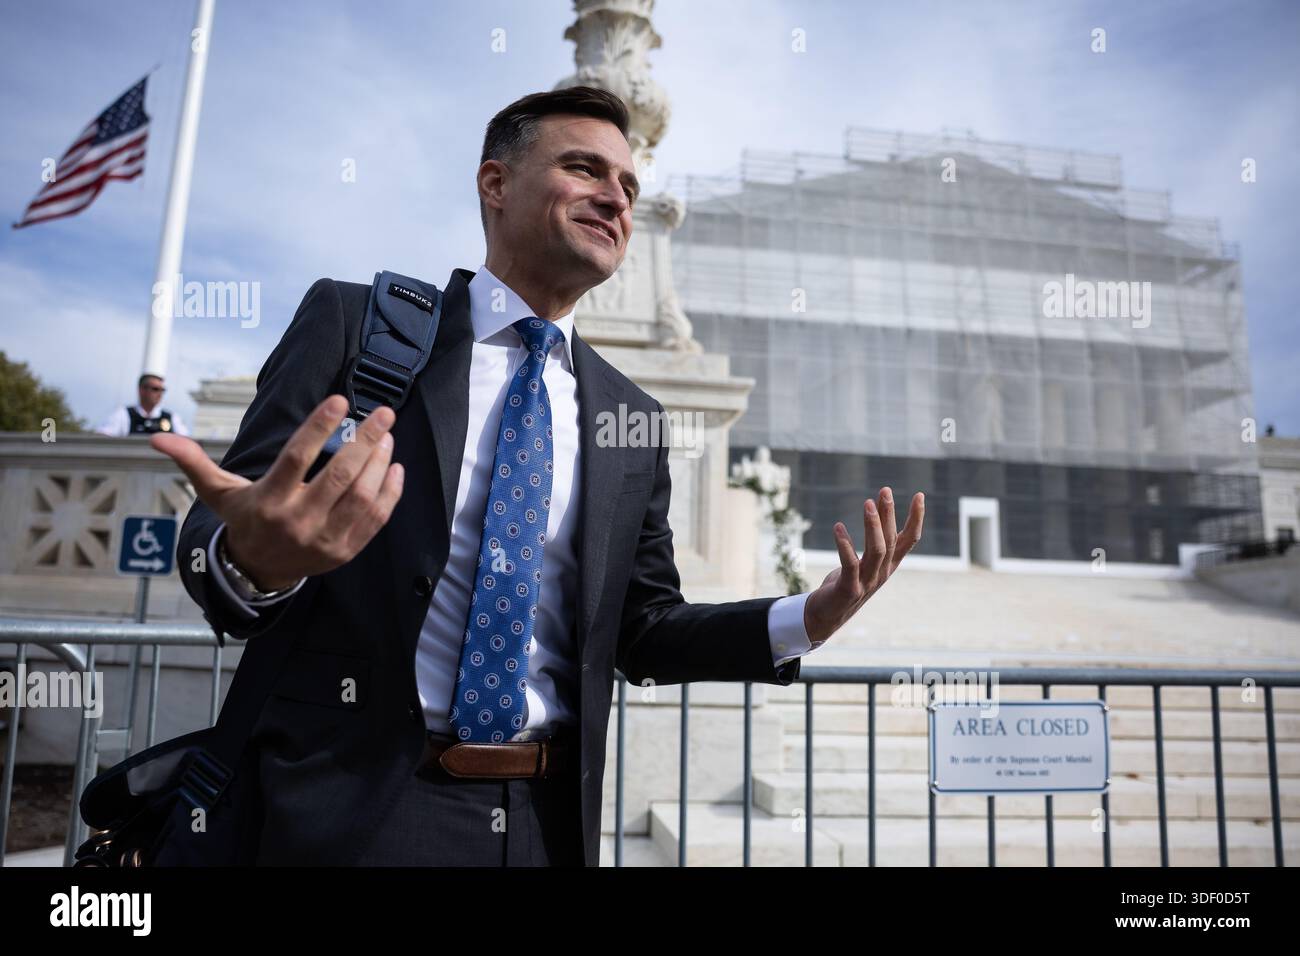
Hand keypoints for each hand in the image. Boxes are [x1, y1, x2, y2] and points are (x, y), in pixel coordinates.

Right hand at [149, 395, 403, 590]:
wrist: (260, 573)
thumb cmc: (244, 520)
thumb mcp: (217, 492)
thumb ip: (193, 462)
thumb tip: (158, 438)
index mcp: (268, 502)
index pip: (297, 458)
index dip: (318, 427)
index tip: (340, 400)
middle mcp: (298, 521)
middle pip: (339, 474)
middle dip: (366, 439)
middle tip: (383, 412)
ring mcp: (325, 539)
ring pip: (362, 495)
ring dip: (380, 462)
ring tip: (387, 435)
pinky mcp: (346, 551)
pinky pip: (376, 519)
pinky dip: (390, 492)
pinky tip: (395, 467)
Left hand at [803, 487, 923, 645]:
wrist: (827, 617)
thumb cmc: (846, 585)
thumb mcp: (864, 563)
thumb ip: (874, 546)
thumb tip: (876, 517)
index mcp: (888, 565)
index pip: (909, 540)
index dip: (916, 519)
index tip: (920, 495)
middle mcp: (882, 572)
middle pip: (891, 540)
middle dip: (889, 514)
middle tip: (885, 490)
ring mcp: (867, 582)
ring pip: (876, 550)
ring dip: (873, 526)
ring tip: (867, 503)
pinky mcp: (849, 588)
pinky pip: (849, 564)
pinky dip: (845, 545)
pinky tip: (838, 527)